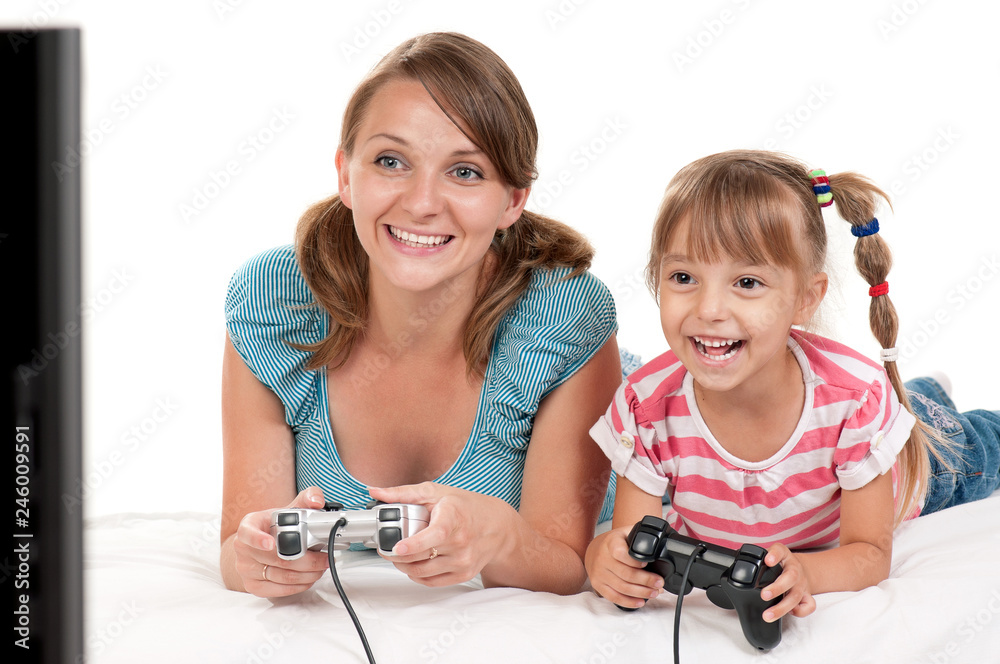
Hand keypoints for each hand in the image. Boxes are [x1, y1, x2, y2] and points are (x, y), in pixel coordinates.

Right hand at [231, 487, 330, 597]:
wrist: (260, 544)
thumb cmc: (274, 527)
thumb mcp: (288, 508)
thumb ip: (306, 498)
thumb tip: (317, 500)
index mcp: (249, 526)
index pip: (249, 533)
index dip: (259, 539)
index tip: (270, 543)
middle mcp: (243, 549)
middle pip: (278, 559)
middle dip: (308, 560)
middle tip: (325, 558)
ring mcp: (246, 569)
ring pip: (282, 576)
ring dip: (307, 574)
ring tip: (322, 567)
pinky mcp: (253, 586)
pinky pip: (279, 590)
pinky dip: (299, 586)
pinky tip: (309, 578)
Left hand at [368, 483, 516, 586]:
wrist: (497, 527)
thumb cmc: (465, 507)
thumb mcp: (435, 492)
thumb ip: (403, 493)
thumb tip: (376, 492)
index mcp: (454, 518)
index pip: (434, 535)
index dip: (414, 544)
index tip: (398, 547)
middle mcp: (461, 542)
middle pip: (420, 557)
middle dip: (395, 555)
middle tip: (385, 547)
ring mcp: (463, 561)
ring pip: (422, 572)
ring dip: (403, 566)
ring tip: (398, 555)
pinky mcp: (463, 574)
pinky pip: (431, 582)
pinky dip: (416, 575)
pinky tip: (414, 563)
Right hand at [584, 527, 663, 608]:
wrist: (595, 549)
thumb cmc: (615, 542)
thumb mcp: (626, 533)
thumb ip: (640, 537)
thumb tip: (659, 550)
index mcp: (610, 542)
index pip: (620, 553)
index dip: (635, 561)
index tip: (647, 563)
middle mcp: (602, 558)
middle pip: (626, 574)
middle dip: (646, 580)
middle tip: (659, 583)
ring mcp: (599, 573)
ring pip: (622, 587)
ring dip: (641, 592)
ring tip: (654, 592)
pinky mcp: (598, 585)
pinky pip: (614, 597)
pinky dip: (629, 602)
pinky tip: (640, 601)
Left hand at [760, 544, 815, 621]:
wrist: (799, 567)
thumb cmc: (779, 563)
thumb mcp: (768, 555)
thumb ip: (755, 560)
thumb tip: (733, 568)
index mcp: (784, 555)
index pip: (780, 550)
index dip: (774, 555)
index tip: (767, 560)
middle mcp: (794, 568)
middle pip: (791, 577)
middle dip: (777, 588)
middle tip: (764, 595)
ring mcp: (802, 582)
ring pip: (796, 595)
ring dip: (782, 607)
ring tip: (768, 615)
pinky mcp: (807, 594)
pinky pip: (809, 605)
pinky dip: (800, 611)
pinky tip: (789, 613)